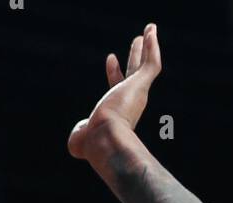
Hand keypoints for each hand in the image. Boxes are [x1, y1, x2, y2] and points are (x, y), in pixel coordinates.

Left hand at [68, 22, 161, 160]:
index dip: (114, 72)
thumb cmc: (93, 142)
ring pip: (145, 65)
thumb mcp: (81, 137)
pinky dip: (153, 46)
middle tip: (138, 41)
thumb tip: (79, 131)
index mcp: (117, 111)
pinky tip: (151, 30)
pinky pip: (151, 63)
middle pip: (134, 72)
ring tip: (150, 29)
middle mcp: (130, 102)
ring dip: (148, 46)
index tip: (111, 57)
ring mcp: (137, 93)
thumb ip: (80, 131)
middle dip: (136, 56)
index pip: (117, 86)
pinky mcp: (141, 86)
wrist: (105, 140)